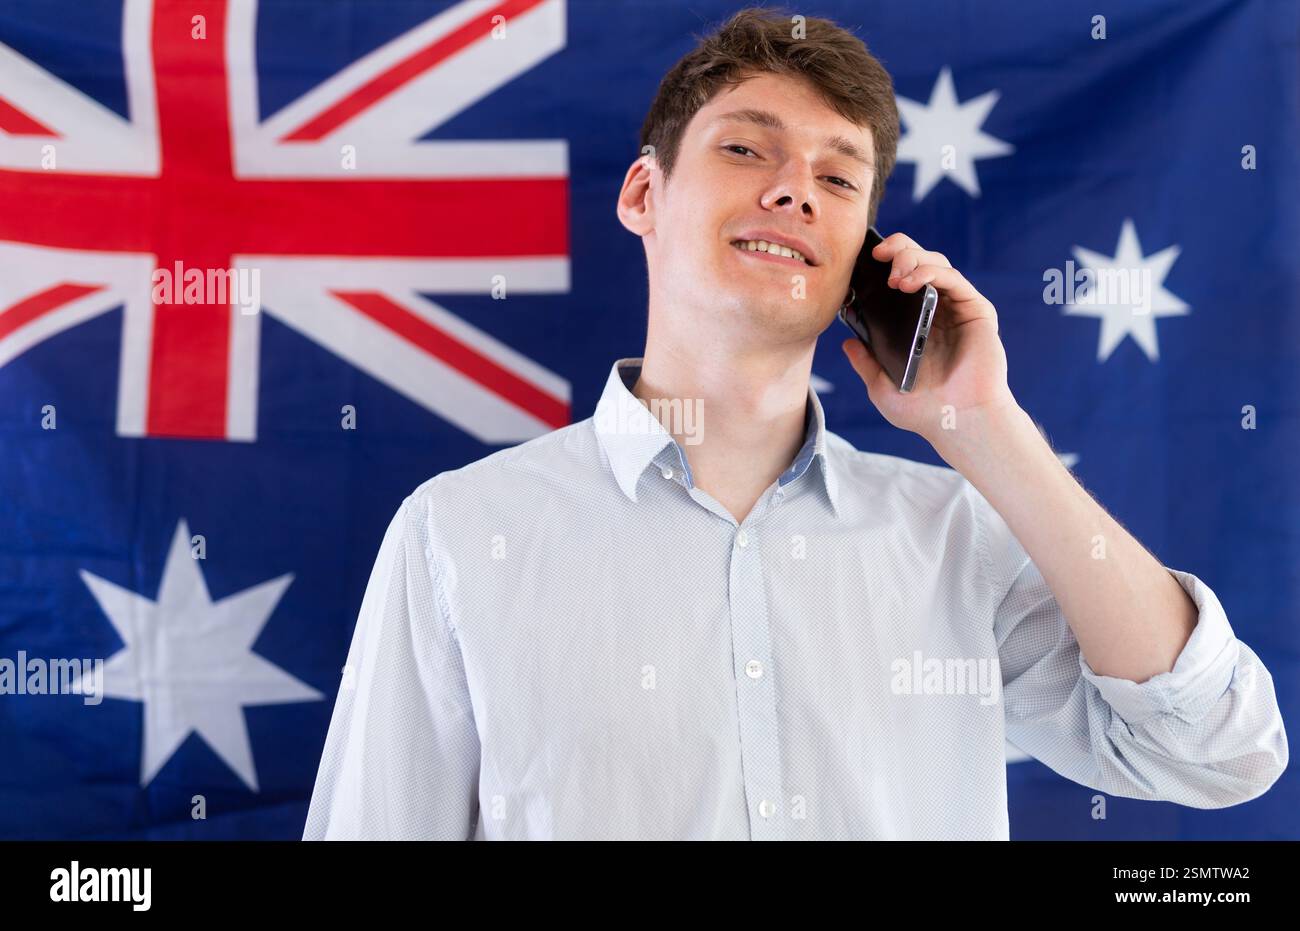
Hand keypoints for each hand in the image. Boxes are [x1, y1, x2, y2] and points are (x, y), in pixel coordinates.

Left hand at [841, 231, 1019, 450]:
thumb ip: (866, 363)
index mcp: (916, 323)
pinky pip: (954, 279)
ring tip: (893, 276)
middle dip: (898, 249)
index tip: (863, 260)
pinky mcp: (976, 311)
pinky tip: (909, 282)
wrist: (956, 424)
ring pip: (937, 263)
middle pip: (919, 262)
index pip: (901, 278)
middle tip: (878, 255)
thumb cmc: (923, 411)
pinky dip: (931, 272)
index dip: (885, 262)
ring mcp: (958, 309)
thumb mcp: (881, 387)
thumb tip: (847, 342)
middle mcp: (937, 311)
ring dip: (912, 259)